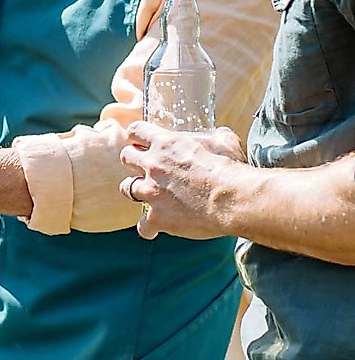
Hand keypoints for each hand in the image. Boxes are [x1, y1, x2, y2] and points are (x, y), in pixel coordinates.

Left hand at [119, 122, 244, 239]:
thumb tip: (221, 134)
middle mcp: (153, 166)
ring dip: (137, 191)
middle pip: (125, 157)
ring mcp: (151, 192)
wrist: (234, 200)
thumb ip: (217, 136)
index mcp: (167, 144)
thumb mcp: (225, 143)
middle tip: (147, 169)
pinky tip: (157, 228)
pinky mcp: (156, 217)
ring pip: (126, 188)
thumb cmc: (231, 171)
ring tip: (150, 196)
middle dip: (134, 162)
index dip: (138, 137)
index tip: (142, 143)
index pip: (136, 131)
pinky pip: (142, 225)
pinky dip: (149, 228)